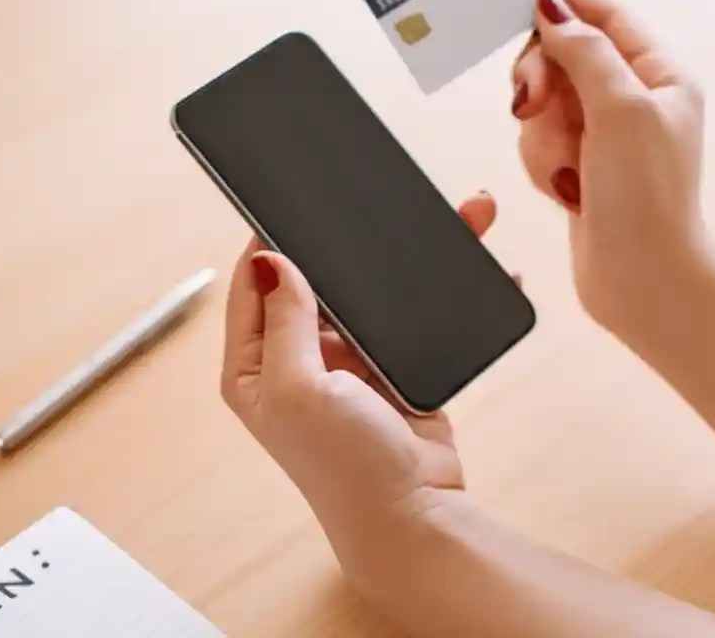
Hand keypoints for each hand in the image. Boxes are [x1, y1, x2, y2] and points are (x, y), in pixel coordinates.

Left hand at [219, 193, 499, 570]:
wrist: (413, 514)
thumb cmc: (344, 466)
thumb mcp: (297, 388)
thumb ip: (285, 322)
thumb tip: (272, 260)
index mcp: (252, 367)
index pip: (252, 285)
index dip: (269, 240)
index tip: (291, 199)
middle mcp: (294, 362)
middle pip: (315, 284)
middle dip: (344, 245)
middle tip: (370, 202)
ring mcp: (344, 367)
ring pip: (366, 297)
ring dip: (396, 265)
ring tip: (445, 224)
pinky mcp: (390, 371)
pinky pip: (406, 320)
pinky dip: (430, 296)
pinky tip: (463, 267)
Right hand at [510, 0, 707, 330]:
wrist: (644, 283)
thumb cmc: (647, 201)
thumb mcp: (620, 110)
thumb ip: (584, 51)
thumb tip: (553, 8)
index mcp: (662, 77)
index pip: (609, 17)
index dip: (566, 5)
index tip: (522, 1)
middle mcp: (636, 102)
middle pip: (564, 58)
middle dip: (543, 83)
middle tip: (532, 103)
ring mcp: (607, 137)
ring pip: (544, 103)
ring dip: (542, 135)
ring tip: (566, 169)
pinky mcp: (582, 169)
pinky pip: (541, 142)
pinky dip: (542, 162)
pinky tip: (564, 190)